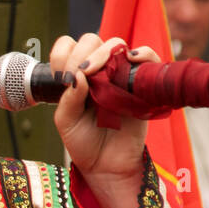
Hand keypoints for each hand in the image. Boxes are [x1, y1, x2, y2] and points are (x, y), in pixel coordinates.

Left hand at [52, 34, 159, 207]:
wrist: (106, 166)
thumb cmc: (84, 143)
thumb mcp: (66, 122)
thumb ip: (69, 99)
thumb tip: (78, 76)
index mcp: (76, 76)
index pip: (68, 47)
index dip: (63, 54)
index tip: (60, 75)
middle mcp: (97, 71)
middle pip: (92, 41)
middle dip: (81, 54)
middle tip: (78, 74)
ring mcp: (120, 76)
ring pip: (116, 45)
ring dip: (104, 53)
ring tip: (95, 70)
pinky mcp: (141, 85)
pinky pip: (148, 59)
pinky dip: (142, 54)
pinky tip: (130, 59)